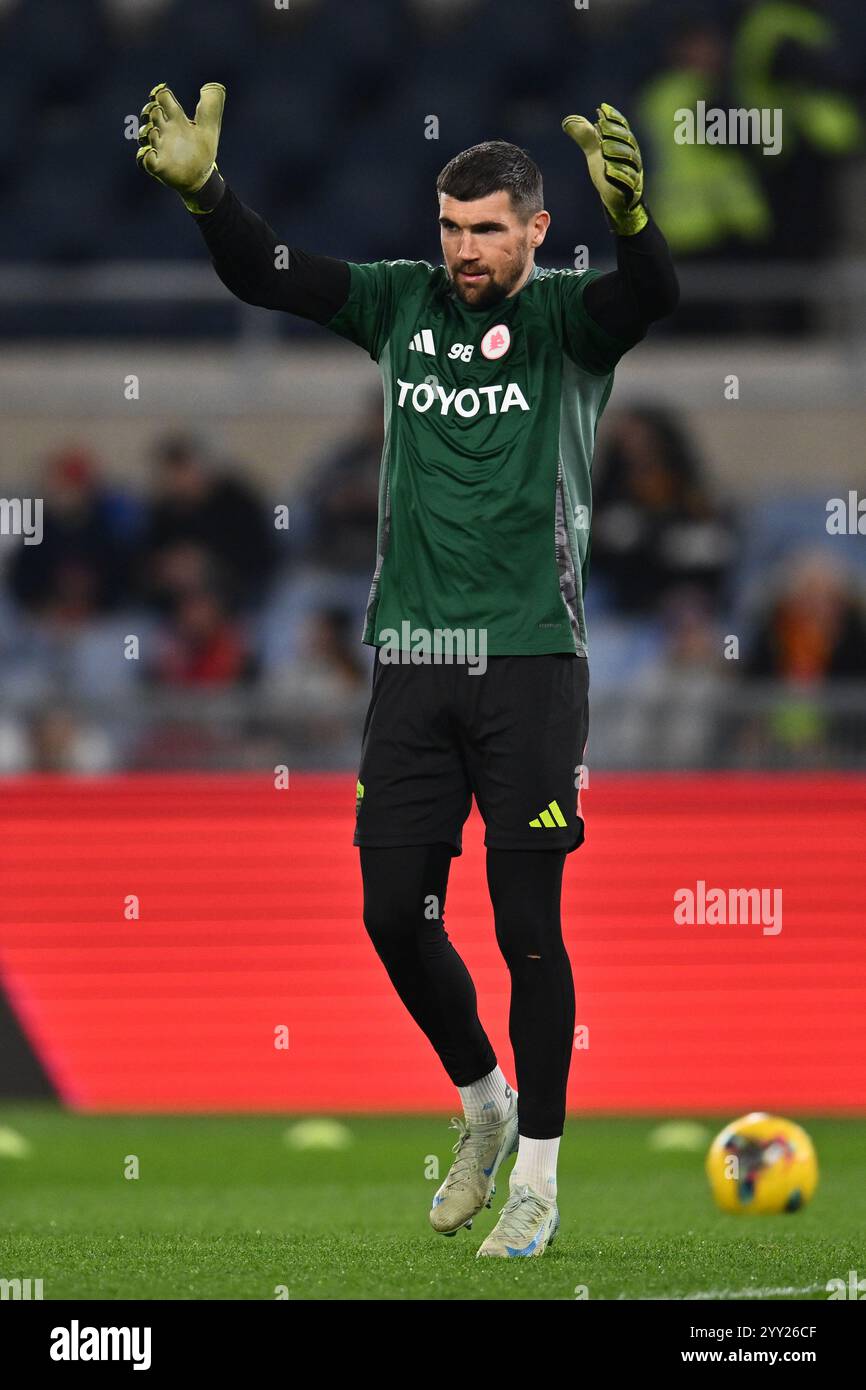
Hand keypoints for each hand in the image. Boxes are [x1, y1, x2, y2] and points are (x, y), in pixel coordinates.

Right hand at [137, 82, 224, 211]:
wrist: (202, 176)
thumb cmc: (202, 150)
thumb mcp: (210, 127)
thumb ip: (212, 106)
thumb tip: (214, 86)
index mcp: (176, 119)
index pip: (163, 100)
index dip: (160, 94)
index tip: (161, 94)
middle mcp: (165, 131)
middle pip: (150, 114)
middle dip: (151, 111)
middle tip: (159, 113)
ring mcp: (160, 147)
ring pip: (145, 134)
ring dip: (147, 131)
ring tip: (155, 133)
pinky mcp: (158, 165)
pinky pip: (145, 159)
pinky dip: (146, 156)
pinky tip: (153, 153)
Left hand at [561, 102, 646, 234]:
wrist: (617, 197)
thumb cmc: (608, 172)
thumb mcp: (594, 153)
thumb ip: (585, 137)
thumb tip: (567, 121)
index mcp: (625, 144)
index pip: (622, 127)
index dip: (613, 118)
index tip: (601, 110)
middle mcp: (632, 156)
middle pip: (627, 141)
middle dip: (614, 132)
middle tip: (600, 126)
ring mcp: (633, 173)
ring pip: (629, 160)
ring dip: (617, 151)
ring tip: (604, 147)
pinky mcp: (631, 190)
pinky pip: (628, 182)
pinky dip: (619, 175)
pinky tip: (608, 170)